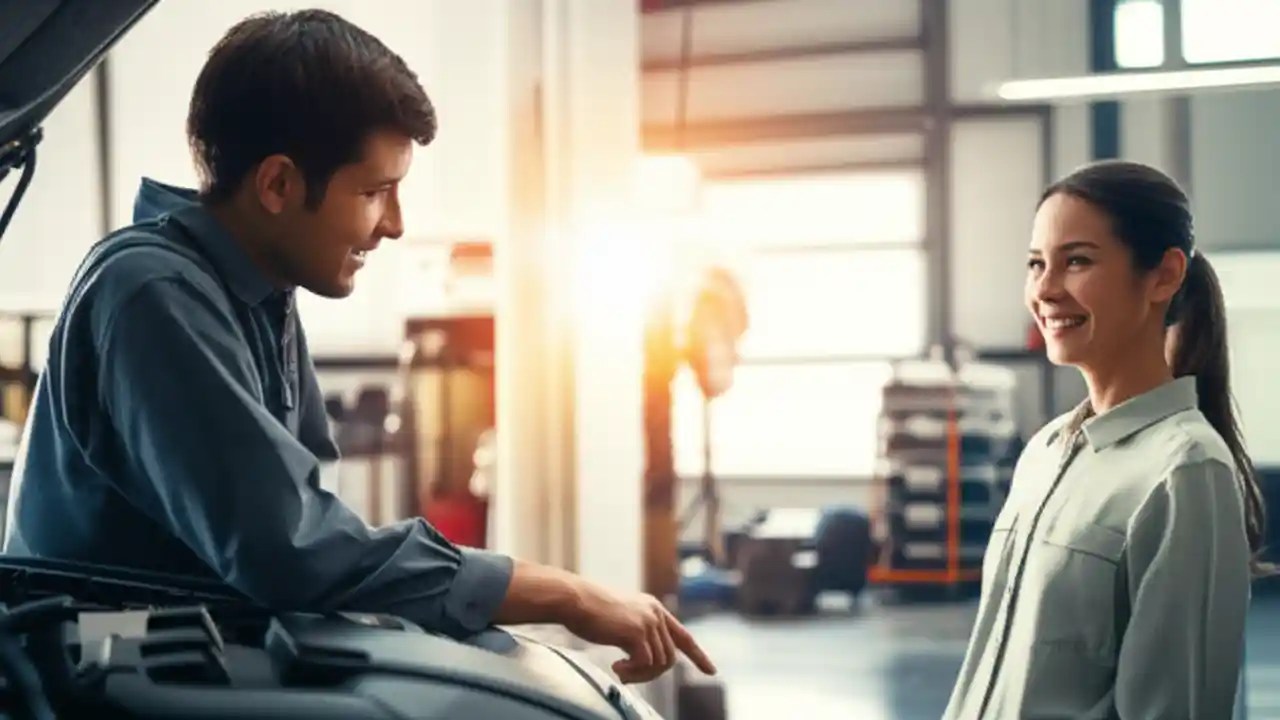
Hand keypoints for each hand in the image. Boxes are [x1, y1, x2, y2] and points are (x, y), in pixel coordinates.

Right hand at [564, 584, 716, 683]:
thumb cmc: (590, 611)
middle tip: (628, 676)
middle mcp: (656, 614)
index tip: (712, 671)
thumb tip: (647, 659)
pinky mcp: (637, 633)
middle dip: (653, 673)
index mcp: (654, 609)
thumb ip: (639, 632)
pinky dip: (632, 672)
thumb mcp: (623, 618)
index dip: (698, 655)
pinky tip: (615, 667)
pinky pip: (645, 664)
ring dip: (640, 675)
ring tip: (620, 671)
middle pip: (670, 657)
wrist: (575, 600)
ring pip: (660, 664)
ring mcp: (648, 622)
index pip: (684, 636)